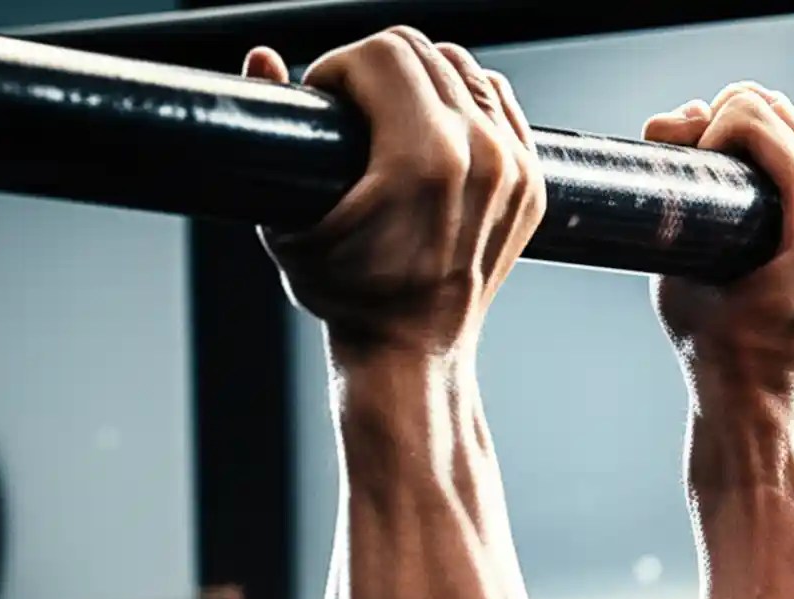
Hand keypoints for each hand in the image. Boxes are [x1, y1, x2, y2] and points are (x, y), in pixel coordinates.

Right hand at [243, 28, 544, 359]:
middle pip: (423, 51)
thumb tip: (261, 60)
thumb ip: (273, 131)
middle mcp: (481, 155)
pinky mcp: (531, 183)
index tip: (325, 104)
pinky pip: (502, 104)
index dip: (337, 68)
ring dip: (422, 77)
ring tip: (391, 116)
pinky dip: (467, 101)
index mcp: (426, 158)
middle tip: (351, 108)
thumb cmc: (349, 298)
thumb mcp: (292, 221)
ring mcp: (514, 169)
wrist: (413, 351)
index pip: (381, 53)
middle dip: (374, 67)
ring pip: (465, 68)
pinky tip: (437, 128)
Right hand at [642, 83, 793, 391]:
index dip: (718, 124)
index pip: (767, 122)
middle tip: (699, 150)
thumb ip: (679, 190)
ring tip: (727, 157)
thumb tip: (681, 119)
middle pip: (791, 118)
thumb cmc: (712, 335)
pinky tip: (770, 165)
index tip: (692, 155)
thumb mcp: (676, 267)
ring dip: (770, 130)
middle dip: (738, 120)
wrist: (759, 384)